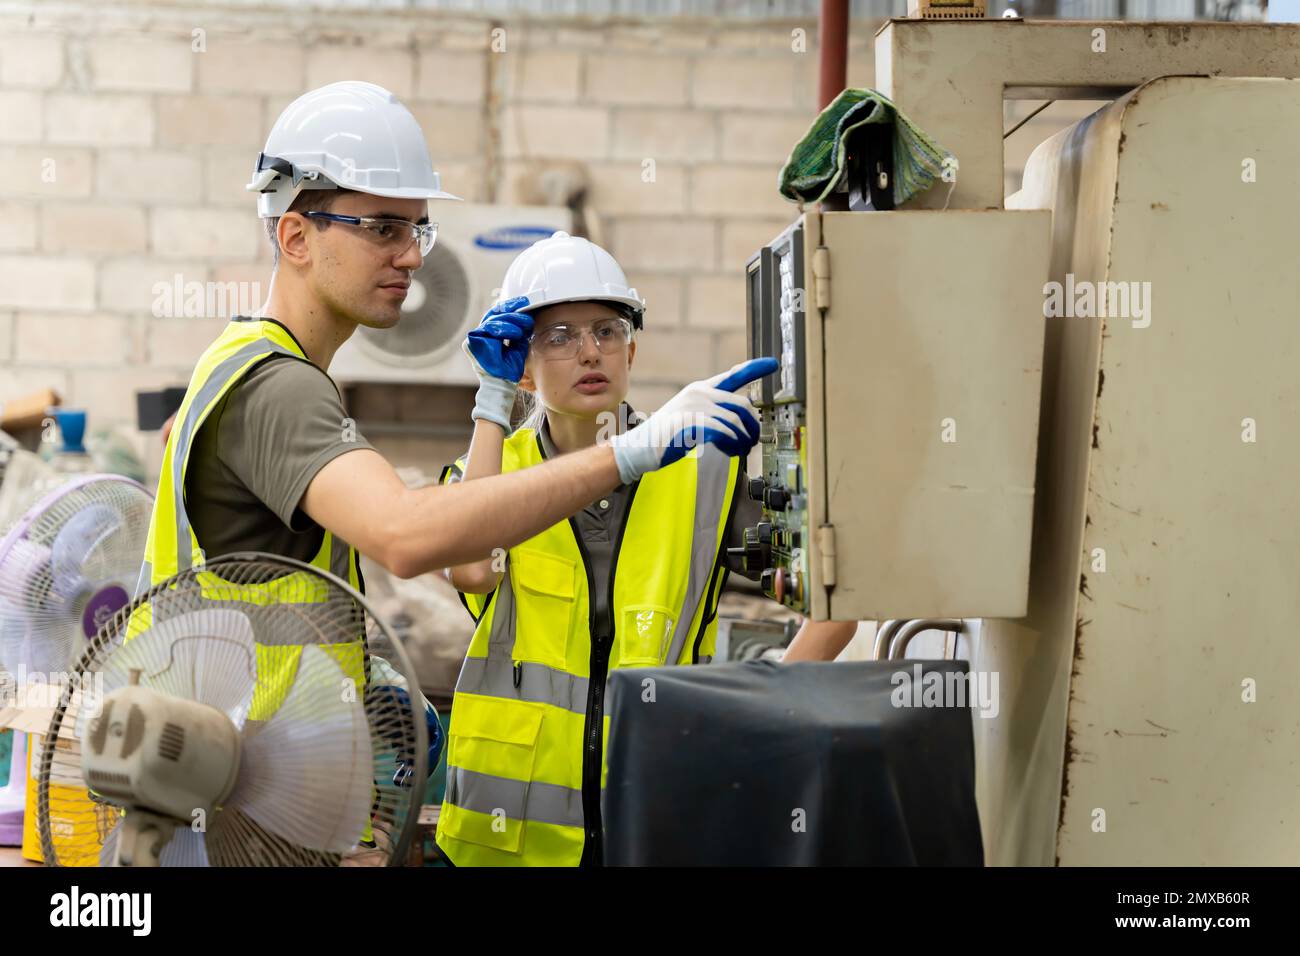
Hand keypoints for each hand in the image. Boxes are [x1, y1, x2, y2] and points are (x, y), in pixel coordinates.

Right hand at [463, 296, 533, 428]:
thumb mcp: (517, 345)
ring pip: (493, 320)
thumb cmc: (508, 368)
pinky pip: (489, 329)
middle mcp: (480, 334)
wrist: (502, 384)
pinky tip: (516, 332)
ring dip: (512, 320)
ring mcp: (474, 337)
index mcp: (488, 334)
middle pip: (494, 314)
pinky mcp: (473, 341)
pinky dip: (504, 329)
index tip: (524, 302)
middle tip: (526, 307)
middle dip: (512, 309)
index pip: (497, 315)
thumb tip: (526, 317)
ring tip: (525, 325)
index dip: (510, 307)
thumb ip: (518, 332)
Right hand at [608, 357, 778, 483]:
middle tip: (754, 440)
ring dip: (744, 438)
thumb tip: (742, 413)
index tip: (773, 363)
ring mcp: (695, 407)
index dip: (754, 368)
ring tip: (741, 449)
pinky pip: (723, 431)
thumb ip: (714, 410)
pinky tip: (730, 451)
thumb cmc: (668, 434)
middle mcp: (700, 394)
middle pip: (741, 403)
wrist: (641, 446)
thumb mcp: (693, 415)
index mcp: (701, 389)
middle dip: (753, 424)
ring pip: (735, 420)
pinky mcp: (692, 422)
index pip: (733, 375)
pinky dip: (731, 443)